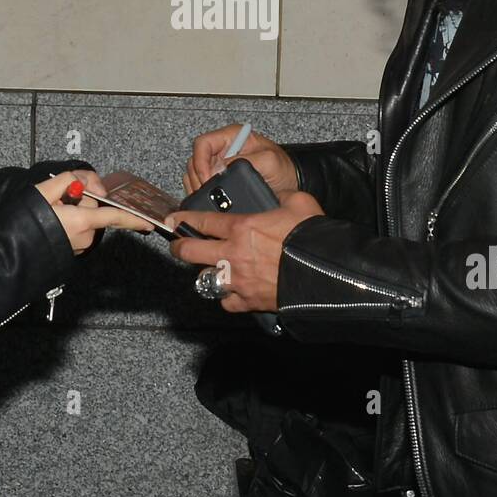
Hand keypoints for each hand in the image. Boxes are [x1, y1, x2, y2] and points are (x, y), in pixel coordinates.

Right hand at [34, 170, 152, 252]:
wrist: (8, 250)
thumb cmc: (26, 220)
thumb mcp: (46, 190)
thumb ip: (72, 178)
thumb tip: (91, 184)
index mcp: (82, 220)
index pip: (114, 217)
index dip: (133, 218)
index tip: (149, 223)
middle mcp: (85, 236)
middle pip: (93, 210)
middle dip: (82, 200)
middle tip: (58, 198)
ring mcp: (78, 246)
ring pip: (85, 220)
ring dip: (74, 211)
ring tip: (51, 211)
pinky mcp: (70, 251)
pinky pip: (77, 230)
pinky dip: (70, 222)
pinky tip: (52, 221)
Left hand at [166, 190, 323, 311]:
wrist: (324, 273)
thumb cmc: (311, 237)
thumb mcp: (300, 203)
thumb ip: (283, 197)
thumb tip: (281, 195)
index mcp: (242, 228)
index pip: (202, 221)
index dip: (183, 219)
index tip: (172, 218)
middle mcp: (233, 254)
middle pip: (190, 251)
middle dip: (179, 247)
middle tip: (178, 245)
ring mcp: (237, 280)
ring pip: (204, 279)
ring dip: (206, 273)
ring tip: (210, 269)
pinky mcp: (247, 302)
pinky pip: (226, 302)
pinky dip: (226, 297)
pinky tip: (231, 292)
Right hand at [183, 124, 296, 196]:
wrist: (290, 183)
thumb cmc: (283, 168)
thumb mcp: (269, 160)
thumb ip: (244, 161)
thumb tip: (217, 168)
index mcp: (233, 136)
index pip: (203, 143)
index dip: (200, 160)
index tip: (206, 178)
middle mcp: (224, 147)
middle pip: (196, 158)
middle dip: (198, 176)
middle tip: (206, 191)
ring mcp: (220, 162)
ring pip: (195, 170)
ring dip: (198, 184)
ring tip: (208, 196)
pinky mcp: (220, 176)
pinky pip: (201, 181)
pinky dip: (202, 190)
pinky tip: (210, 198)